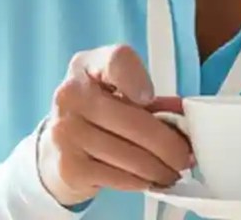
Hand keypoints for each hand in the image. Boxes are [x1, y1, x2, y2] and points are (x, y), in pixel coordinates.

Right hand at [37, 44, 192, 205]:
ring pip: (130, 155)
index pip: (116, 60)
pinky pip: (118, 176)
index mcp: (87, 66)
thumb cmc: (97, 114)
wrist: (55, 148)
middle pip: (135, 121)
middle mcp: (71, 96)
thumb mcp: (119, 93)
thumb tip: (185, 119)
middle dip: (169, 145)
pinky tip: (152, 180)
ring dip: (160, 168)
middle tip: (186, 157)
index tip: (150, 98)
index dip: (137, 79)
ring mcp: (66, 132)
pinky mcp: (69, 166)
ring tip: (174, 172)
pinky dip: (141, 181)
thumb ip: (151, 100)